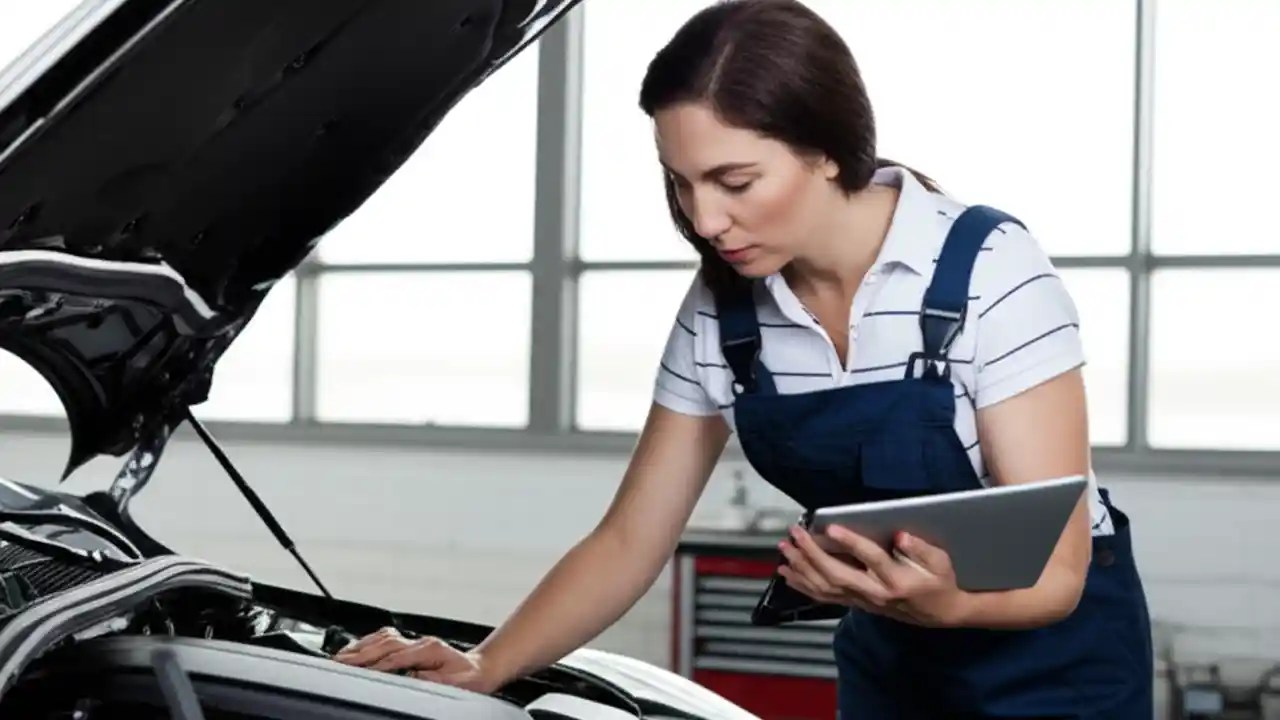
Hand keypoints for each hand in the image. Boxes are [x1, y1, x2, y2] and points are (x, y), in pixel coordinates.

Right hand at [332, 627, 496, 692]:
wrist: (481, 668)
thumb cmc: (470, 678)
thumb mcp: (456, 683)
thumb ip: (432, 679)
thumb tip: (411, 676)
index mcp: (431, 650)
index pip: (396, 657)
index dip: (376, 664)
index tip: (357, 671)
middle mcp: (421, 642)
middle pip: (384, 644)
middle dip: (360, 653)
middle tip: (338, 662)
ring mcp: (416, 641)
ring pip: (383, 638)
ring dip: (361, 646)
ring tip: (341, 656)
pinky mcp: (412, 645)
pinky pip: (385, 639)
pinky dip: (368, 643)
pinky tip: (357, 649)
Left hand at [777, 525, 971, 627]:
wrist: (940, 614)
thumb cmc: (939, 582)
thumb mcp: (940, 562)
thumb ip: (921, 549)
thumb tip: (901, 535)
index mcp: (897, 580)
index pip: (871, 559)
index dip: (851, 543)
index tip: (832, 527)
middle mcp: (876, 593)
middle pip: (838, 575)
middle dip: (812, 554)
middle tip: (795, 534)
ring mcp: (863, 601)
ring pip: (826, 588)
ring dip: (802, 569)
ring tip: (785, 550)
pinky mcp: (857, 604)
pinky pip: (825, 597)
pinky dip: (804, 585)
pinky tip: (788, 574)